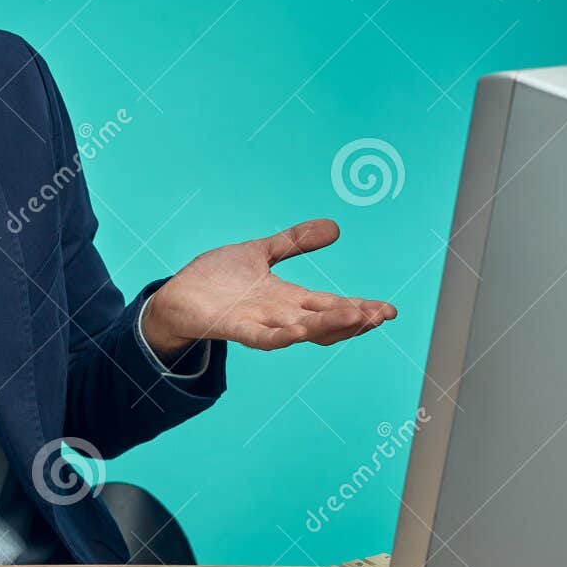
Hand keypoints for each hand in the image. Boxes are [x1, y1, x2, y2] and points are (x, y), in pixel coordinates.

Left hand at [141, 218, 395, 355]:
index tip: (389, 309)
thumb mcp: (261, 252)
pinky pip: (262, 337)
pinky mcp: (234, 328)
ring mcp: (259, 324)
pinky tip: (300, 331)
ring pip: (301, 331)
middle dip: (354, 319)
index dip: (360, 308)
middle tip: (382, 315)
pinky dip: (282, 337)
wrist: (177, 295)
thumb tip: (336, 228)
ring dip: (328, 326)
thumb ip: (295, 242)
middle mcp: (279, 316)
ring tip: (356, 317)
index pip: (332, 305)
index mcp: (289, 299)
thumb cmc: (217, 279)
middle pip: (324, 321)